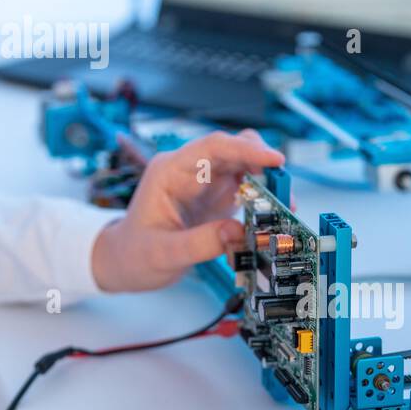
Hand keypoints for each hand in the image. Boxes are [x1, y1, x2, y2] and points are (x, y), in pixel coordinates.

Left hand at [90, 129, 284, 292]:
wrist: (126, 262)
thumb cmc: (134, 253)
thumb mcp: (163, 253)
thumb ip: (201, 243)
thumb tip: (239, 232)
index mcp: (170, 171)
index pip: (212, 147)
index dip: (245, 149)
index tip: (274, 159)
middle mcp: (189, 171)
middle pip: (233, 150)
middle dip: (262, 162)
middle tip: (284, 186)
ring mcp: (204, 183)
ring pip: (243, 167)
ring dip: (265, 181)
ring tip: (283, 204)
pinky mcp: (214, 199)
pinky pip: (245, 189)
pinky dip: (261, 199)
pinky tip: (271, 216)